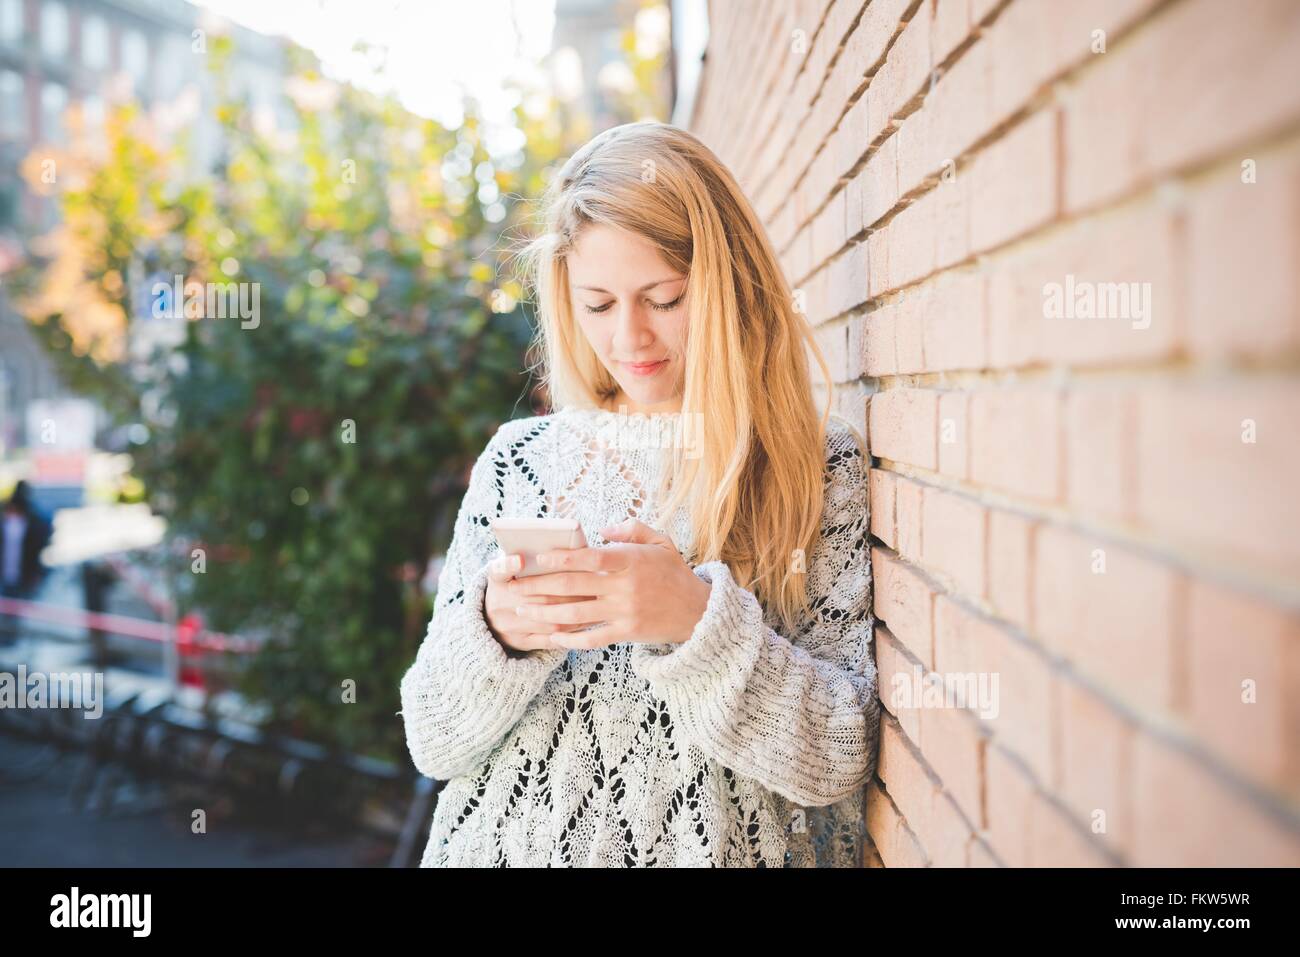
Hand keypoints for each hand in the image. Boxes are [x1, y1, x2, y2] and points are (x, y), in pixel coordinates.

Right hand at [483, 552, 597, 654]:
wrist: (491, 620)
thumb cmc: (511, 586)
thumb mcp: (509, 570)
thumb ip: (524, 559)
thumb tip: (550, 548)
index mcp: (496, 579)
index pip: (499, 569)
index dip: (509, 564)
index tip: (521, 559)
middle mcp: (498, 603)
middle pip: (538, 597)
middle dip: (569, 592)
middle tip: (593, 585)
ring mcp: (509, 625)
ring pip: (548, 620)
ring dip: (574, 613)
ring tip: (594, 604)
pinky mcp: (520, 642)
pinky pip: (549, 639)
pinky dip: (569, 631)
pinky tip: (585, 622)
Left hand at [509, 518, 711, 649]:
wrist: (698, 611)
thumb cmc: (674, 573)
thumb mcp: (660, 542)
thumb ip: (632, 529)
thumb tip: (602, 528)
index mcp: (631, 561)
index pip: (591, 557)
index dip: (562, 557)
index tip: (538, 557)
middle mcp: (625, 587)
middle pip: (574, 586)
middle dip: (539, 585)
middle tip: (514, 586)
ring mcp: (625, 612)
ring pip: (577, 613)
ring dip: (545, 612)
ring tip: (523, 609)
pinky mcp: (627, 633)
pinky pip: (593, 638)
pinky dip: (571, 639)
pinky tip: (553, 637)